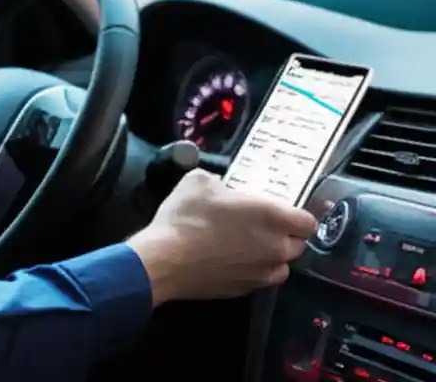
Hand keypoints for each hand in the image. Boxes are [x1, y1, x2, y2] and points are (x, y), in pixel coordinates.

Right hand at [126, 169, 318, 305]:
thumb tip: (222, 188)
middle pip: (298, 245)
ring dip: (270, 257)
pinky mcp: (244, 291)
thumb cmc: (186, 217)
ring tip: (246, 248)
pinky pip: (257, 279)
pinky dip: (249, 271)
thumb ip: (221, 182)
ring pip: (280, 266)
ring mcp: (262, 274)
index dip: (296, 215)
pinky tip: (227, 262)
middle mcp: (276, 249)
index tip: (279, 211)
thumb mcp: (198, 181)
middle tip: (259, 227)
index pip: (308, 221)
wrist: (164, 261)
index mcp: (273, 218)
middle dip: (284, 236)